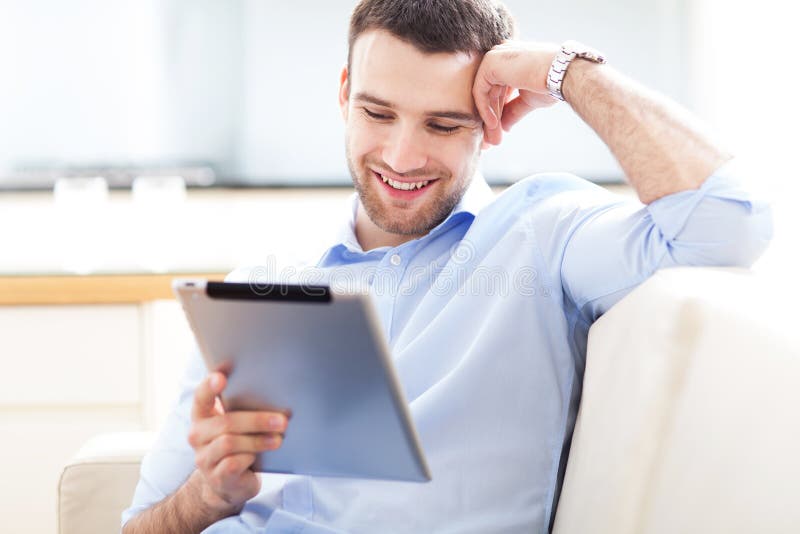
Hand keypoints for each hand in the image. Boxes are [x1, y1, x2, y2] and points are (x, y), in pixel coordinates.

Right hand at [187, 372, 288, 514]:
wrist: (230, 483)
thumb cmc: (238, 444)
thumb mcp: (236, 425)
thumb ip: (242, 409)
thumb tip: (273, 395)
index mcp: (202, 416)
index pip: (201, 397)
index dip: (209, 386)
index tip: (221, 377)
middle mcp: (197, 435)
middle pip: (226, 422)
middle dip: (256, 420)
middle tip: (282, 421)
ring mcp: (205, 458)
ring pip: (229, 443)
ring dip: (258, 440)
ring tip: (278, 439)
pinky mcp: (216, 477)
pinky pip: (233, 464)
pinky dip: (249, 458)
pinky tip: (259, 458)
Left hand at [472, 41, 560, 145]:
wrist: (562, 75)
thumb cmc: (551, 83)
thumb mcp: (528, 99)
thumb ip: (513, 110)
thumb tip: (503, 127)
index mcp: (510, 60)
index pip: (498, 89)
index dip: (498, 112)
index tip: (497, 132)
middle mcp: (501, 55)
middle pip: (491, 93)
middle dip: (492, 119)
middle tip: (492, 141)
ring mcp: (495, 57)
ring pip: (485, 94)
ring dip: (489, 119)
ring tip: (493, 139)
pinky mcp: (490, 63)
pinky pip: (480, 91)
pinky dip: (485, 109)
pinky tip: (493, 125)